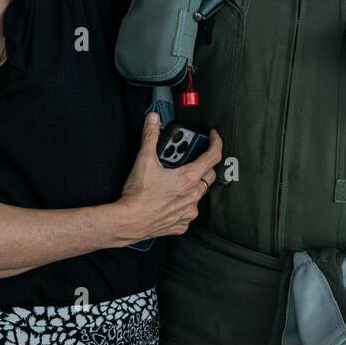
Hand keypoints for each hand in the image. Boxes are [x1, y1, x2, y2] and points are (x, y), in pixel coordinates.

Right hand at [115, 113, 222, 242]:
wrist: (129, 222)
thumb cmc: (138, 195)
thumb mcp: (144, 160)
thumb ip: (150, 136)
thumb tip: (153, 120)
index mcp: (188, 178)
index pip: (213, 157)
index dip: (216, 143)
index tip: (213, 137)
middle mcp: (193, 196)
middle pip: (209, 175)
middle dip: (204, 164)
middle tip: (190, 159)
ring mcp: (188, 211)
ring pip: (199, 194)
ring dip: (193, 185)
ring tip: (177, 180)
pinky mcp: (181, 224)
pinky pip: (189, 211)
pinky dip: (184, 203)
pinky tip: (171, 200)